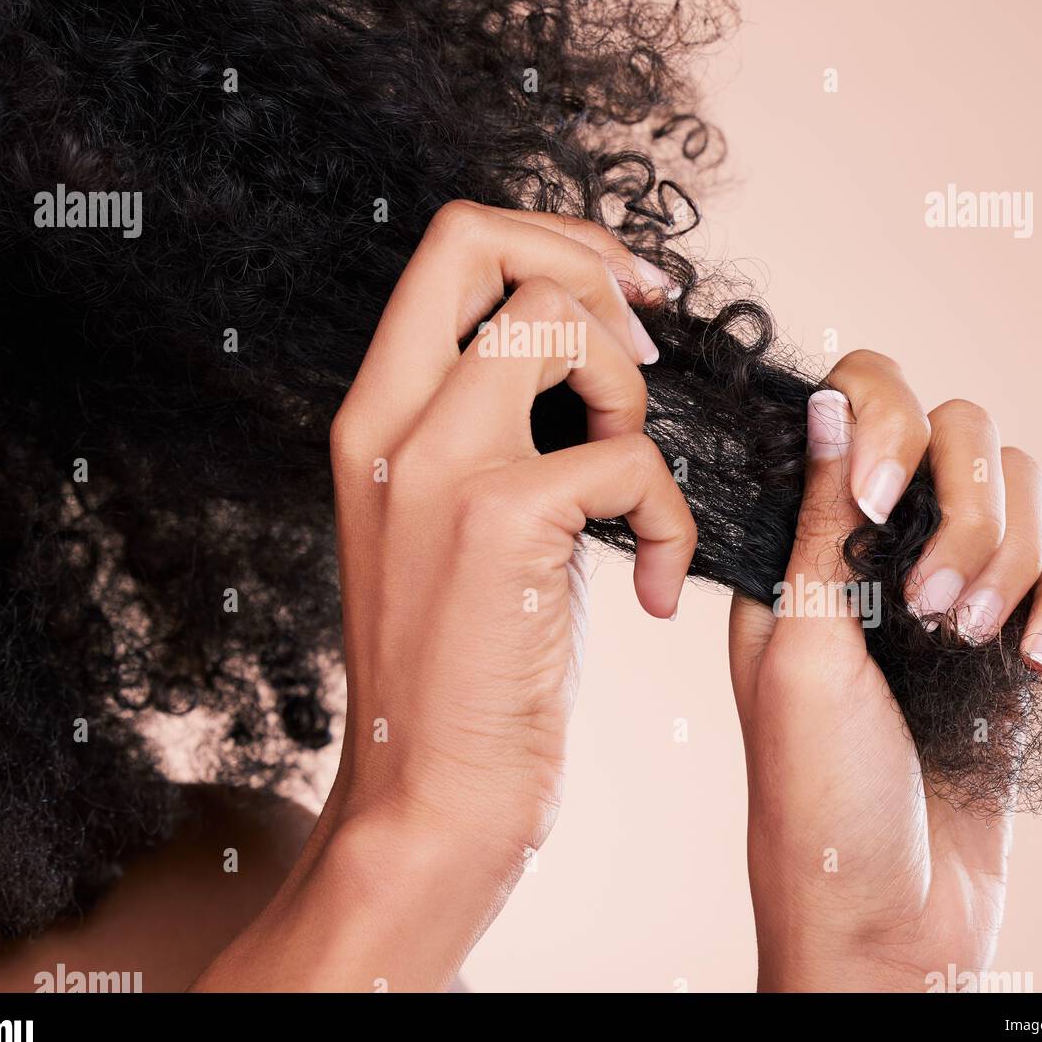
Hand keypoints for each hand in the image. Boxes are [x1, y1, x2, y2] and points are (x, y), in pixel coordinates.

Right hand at [194, 201, 694, 990]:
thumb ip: (486, 425)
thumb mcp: (444, 520)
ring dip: (632, 396)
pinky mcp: (497, 519)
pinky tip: (654, 583)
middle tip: (644, 356)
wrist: (428, 800)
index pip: (447, 248)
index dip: (550, 241)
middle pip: (483, 241)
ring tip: (634, 488)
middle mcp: (388, 421)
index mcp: (374, 416)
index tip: (622, 297)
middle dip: (590, 272)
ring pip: (559, 322)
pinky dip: (667, 513)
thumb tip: (582, 346)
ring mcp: (435, 463)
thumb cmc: (458, 666)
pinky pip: (625, 453)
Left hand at [730, 354, 1041, 990]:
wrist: (890, 919)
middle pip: (959, 434)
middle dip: (962, 511)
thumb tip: (821, 403)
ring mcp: (950, 584)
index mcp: (803, 536)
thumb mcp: (800, 650)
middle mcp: (877, 543)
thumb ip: (815, 523)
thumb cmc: (819, 796)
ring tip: (970, 643)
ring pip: (1020, 493)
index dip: (882, 424)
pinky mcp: (1009, 632)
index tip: (877, 502)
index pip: (859, 404)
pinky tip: (1034, 663)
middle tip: (930, 607)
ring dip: (1008, 560)